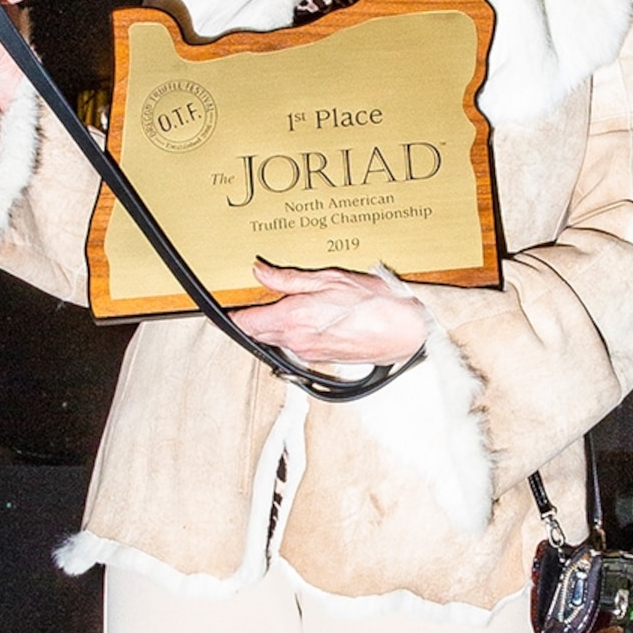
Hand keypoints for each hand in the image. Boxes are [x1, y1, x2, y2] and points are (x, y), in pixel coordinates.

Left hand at [231, 261, 427, 368]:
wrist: (405, 331)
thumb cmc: (375, 303)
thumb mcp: (328, 278)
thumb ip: (288, 279)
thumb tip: (260, 272)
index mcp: (293, 319)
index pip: (246, 323)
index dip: (232, 314)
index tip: (227, 305)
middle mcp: (296, 342)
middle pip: (258, 334)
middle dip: (253, 318)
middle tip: (255, 297)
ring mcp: (309, 354)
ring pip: (276, 341)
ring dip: (274, 326)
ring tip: (287, 304)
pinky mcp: (321, 360)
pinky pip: (295, 347)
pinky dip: (293, 333)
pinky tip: (309, 318)